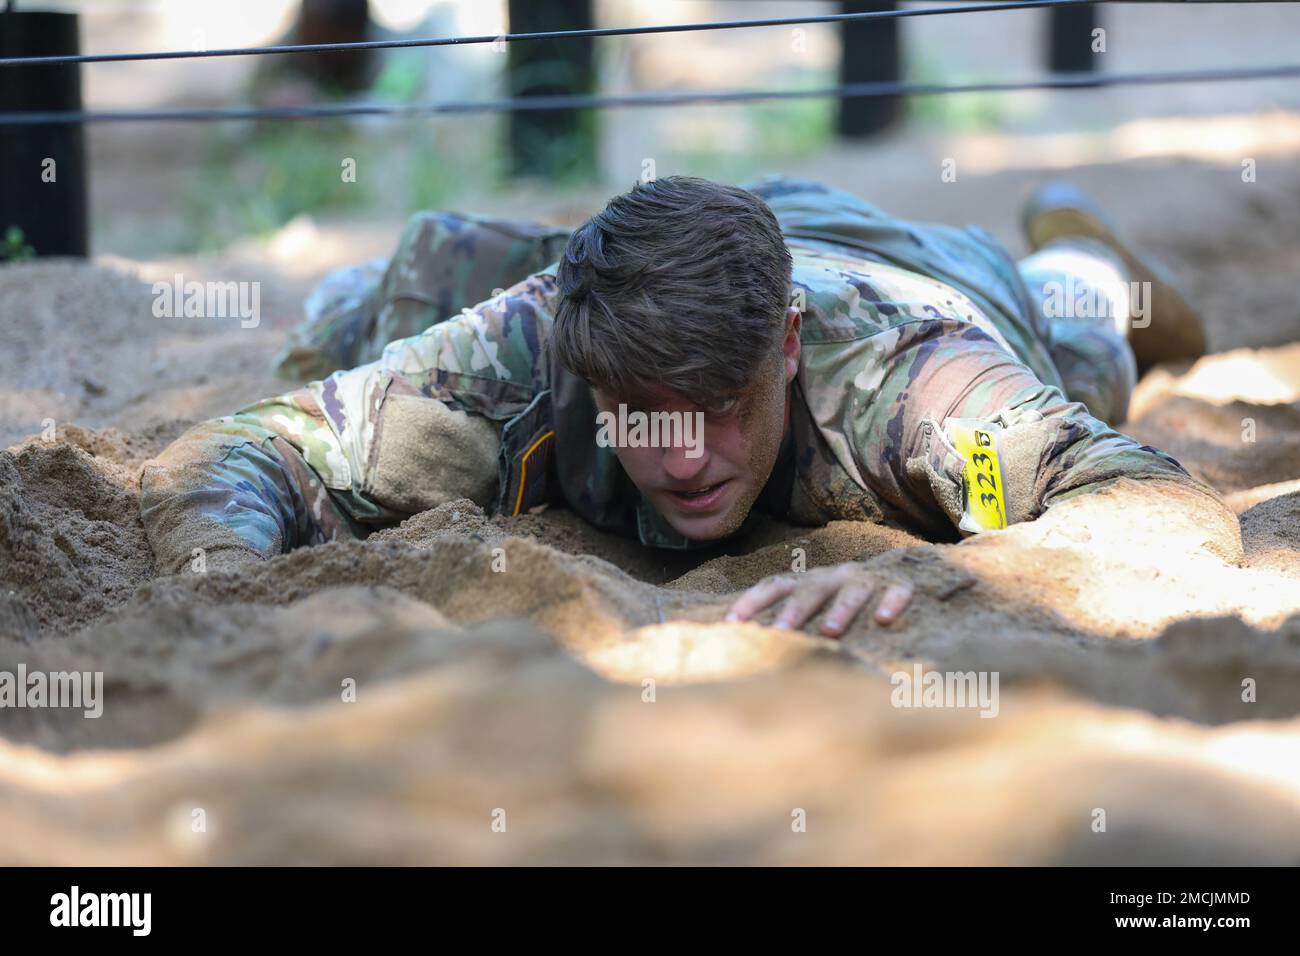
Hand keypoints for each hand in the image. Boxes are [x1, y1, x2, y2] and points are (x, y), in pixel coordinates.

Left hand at [725, 563, 913, 636]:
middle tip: (779, 631)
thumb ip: (788, 621)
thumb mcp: (814, 606)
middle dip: (794, 609)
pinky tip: (883, 619)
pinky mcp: (898, 583)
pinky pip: (896, 589)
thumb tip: (743, 640)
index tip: (732, 622)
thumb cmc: (842, 603)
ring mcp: (866, 578)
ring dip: (840, 609)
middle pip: (811, 588)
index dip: (753, 600)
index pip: (775, 585)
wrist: (899, 570)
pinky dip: (891, 601)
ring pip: (852, 589)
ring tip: (830, 632)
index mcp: (809, 580)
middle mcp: (834, 575)